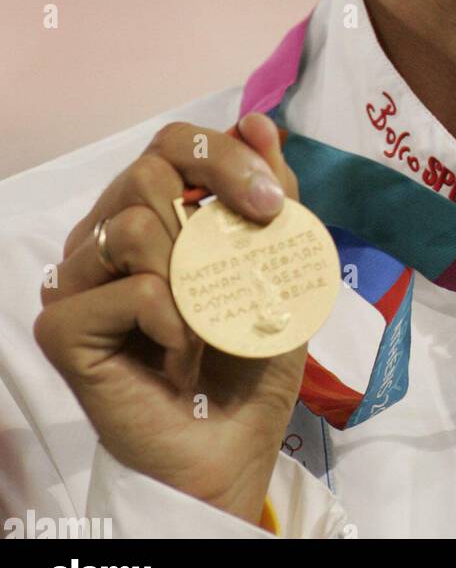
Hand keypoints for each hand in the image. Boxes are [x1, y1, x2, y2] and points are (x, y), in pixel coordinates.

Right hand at [34, 113, 305, 525]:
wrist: (233, 446)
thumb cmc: (250, 358)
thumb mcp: (280, 265)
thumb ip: (272, 192)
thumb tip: (255, 121)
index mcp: (153, 213)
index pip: (172, 143)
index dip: (223, 157)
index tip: (272, 206)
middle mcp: (106, 237)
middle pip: (147, 169)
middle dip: (212, 209)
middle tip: (242, 268)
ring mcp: (79, 282)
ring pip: (131, 224)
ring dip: (192, 276)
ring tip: (203, 326)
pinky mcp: (63, 329)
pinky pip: (130, 290)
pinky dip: (172, 321)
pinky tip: (178, 356)